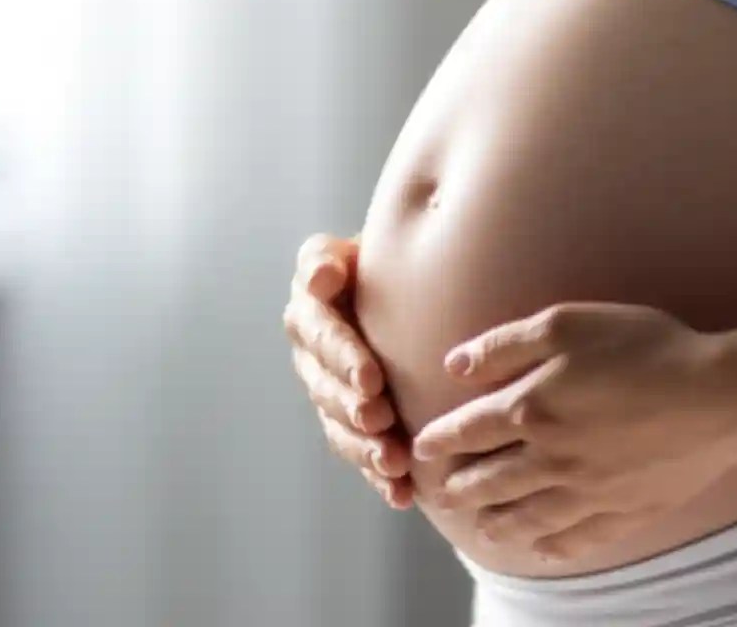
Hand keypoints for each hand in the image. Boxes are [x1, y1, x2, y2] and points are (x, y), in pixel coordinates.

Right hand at [283, 233, 413, 508]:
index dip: (340, 352)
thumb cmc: (406, 255)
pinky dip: (377, 474)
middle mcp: (312, 337)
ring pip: (335, 417)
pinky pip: (356, 447)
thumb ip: (345, 257)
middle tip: (379, 416)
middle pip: (322, 376)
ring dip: (361, 442)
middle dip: (349, 401)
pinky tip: (399, 494)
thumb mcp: (382, 242)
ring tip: (391, 459)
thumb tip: (322, 276)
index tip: (370, 377)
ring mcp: (326, 379)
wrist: (424, 286)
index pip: (317, 321)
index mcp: (314, 292)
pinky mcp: (347, 415)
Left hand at [412, 302, 736, 559]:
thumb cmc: (645, 348)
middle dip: (459, 488)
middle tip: (440, 494)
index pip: (468, 432)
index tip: (422, 449)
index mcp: (530, 409)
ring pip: (527, 517)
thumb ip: (505, 345)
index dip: (440, 441)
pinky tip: (544, 550)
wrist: (721, 398)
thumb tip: (453, 366)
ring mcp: (587, 493)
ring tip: (480, 527)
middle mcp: (549, 459)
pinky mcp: (625, 512)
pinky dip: (554, 547)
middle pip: (489, 481)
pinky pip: (579, 539)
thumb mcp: (567, 325)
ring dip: (496, 523)